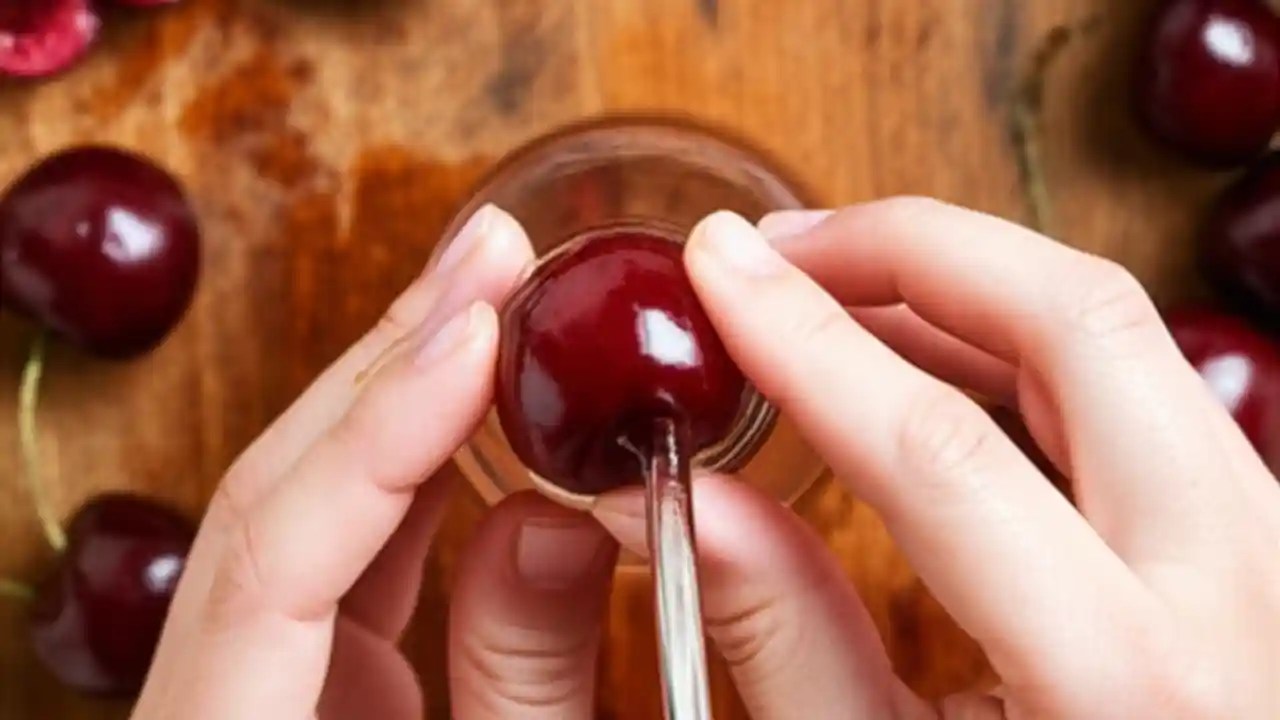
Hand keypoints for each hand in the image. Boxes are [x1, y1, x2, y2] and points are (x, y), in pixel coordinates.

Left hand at [132, 205, 618, 718]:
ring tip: (492, 286)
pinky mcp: (301, 667)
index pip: (272, 552)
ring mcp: (252, 667)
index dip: (380, 431)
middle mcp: (214, 682)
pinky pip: (350, 536)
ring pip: (306, 491)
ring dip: (405, 381)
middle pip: (275, 485)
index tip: (479, 337)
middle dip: (392, 357)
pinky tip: (480, 391)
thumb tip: (561, 518)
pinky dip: (420, 455)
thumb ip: (520, 678)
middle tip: (493, 252)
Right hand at [592, 201, 1279, 718]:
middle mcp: (1233, 584)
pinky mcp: (1255, 522)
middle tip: (781, 251)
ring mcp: (1266, 541)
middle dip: (909, 249)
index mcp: (1127, 682)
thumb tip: (686, 497)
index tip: (720, 271)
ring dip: (962, 277)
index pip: (945, 455)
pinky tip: (923, 341)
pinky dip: (1016, 332)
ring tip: (831, 286)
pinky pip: (1136, 375)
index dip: (810, 342)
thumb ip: (789, 640)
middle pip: (1078, 322)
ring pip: (1118, 329)